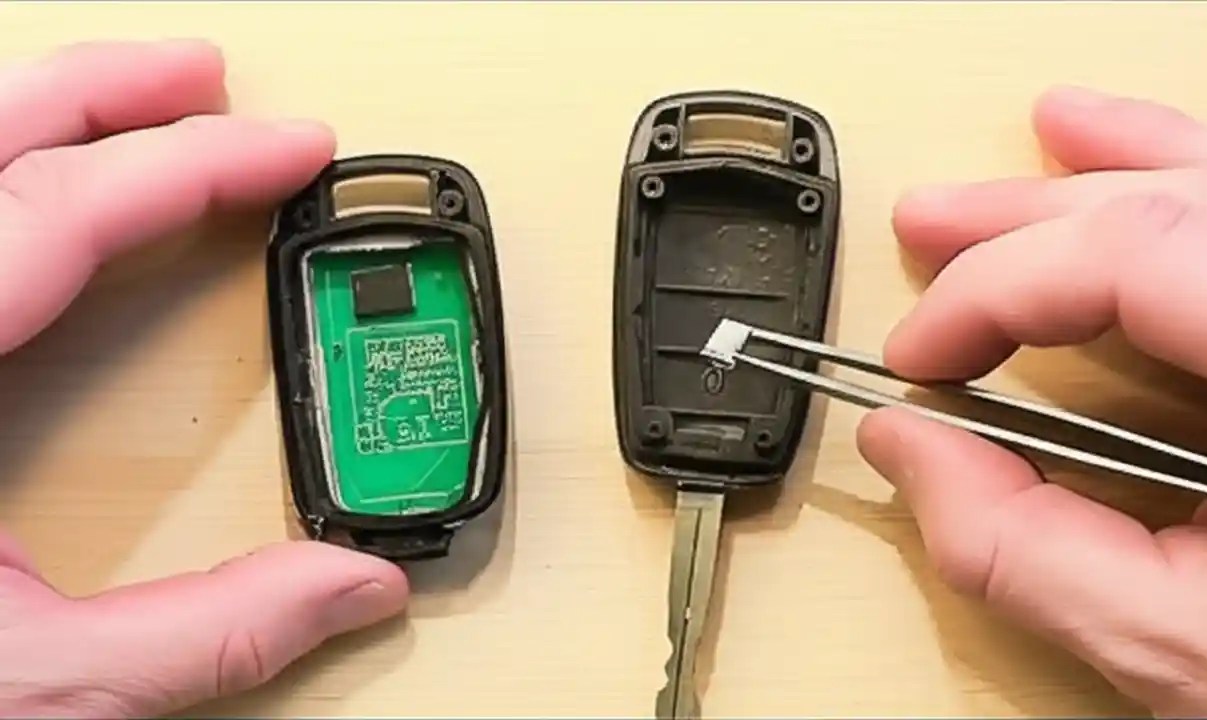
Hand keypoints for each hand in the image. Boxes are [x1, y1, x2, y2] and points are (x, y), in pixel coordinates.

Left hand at [0, 41, 407, 716]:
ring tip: (133, 116)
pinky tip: (31, 213)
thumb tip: (348, 586)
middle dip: (106, 94)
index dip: (192, 166)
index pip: (59, 211)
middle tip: (207, 83)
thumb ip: (210, 634)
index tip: (285, 150)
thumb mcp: (38, 687)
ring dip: (41, 122)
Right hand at [858, 86, 1206, 717]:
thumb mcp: (1198, 651)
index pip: (1147, 255)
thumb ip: (1028, 551)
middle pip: (1189, 197)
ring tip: (1041, 143)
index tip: (924, 352)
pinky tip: (1161, 158)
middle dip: (1034, 213)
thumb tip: (911, 451)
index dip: (1004, 286)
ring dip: (1128, 163)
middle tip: (931, 230)